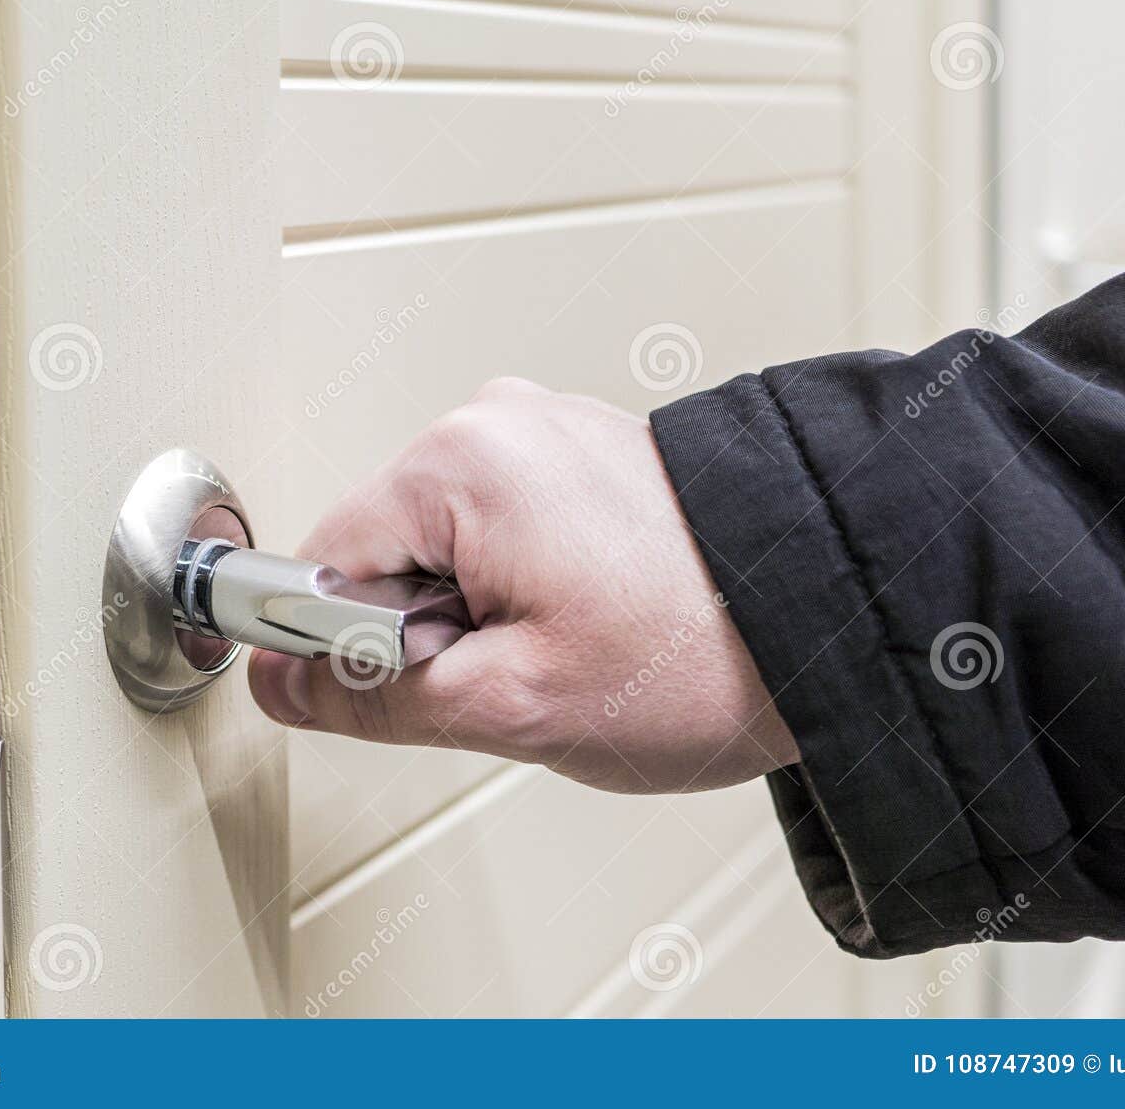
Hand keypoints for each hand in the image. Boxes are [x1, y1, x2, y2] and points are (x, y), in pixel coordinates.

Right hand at [247, 377, 797, 792]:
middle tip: (516, 674)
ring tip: (569, 646)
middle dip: (425, 634)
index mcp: (462, 461)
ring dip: (476, 616)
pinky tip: (589, 619)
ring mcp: (545, 434)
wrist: (839, 616)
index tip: (390, 696)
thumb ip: (375, 696)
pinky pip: (500, 531)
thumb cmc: (703, 652)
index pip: (323, 565)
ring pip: (442, 550)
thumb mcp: (514, 702)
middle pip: (382, 553)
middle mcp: (496, 423)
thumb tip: (284, 687)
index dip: (343, 652)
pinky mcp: (582, 458)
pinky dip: (521, 586)